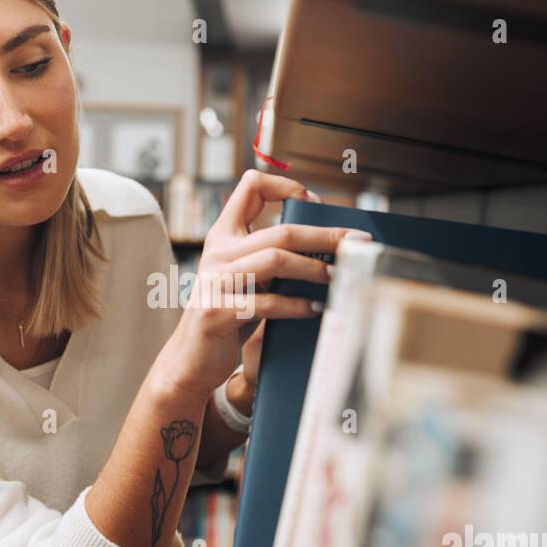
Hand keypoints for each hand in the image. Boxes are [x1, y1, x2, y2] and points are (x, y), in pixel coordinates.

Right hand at [157, 169, 365, 399]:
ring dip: (313, 268)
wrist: (190, 360)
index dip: (285, 186)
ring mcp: (215, 282)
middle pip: (280, 231)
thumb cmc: (228, 317)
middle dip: (324, 235)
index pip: (250, 187)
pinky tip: (315, 309)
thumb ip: (268, 256)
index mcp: (223, 236)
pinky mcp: (217, 312)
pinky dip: (296, 305)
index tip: (314, 201)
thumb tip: (326, 244)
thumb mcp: (244, 278)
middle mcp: (217, 253)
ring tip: (336, 276)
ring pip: (275, 260)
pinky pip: (266, 303)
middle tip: (355, 242)